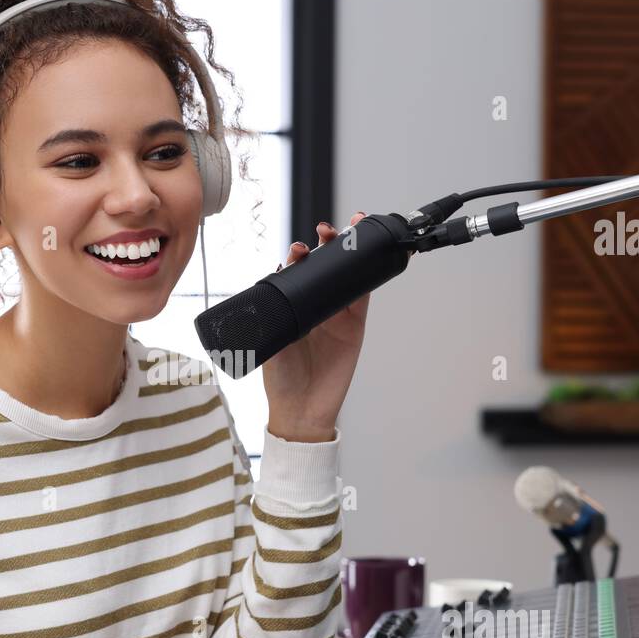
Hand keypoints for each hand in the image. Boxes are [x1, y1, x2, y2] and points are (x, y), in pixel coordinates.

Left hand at [263, 211, 369, 442]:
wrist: (303, 409)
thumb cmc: (281, 380)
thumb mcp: (269, 344)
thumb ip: (272, 319)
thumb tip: (271, 290)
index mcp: (288, 306)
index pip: (294, 273)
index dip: (297, 256)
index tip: (298, 250)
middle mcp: (312, 305)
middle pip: (321, 266)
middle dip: (325, 243)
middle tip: (326, 231)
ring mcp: (335, 313)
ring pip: (343, 273)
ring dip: (347, 250)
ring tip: (351, 228)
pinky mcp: (354, 324)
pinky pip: (362, 295)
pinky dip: (367, 275)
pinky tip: (368, 256)